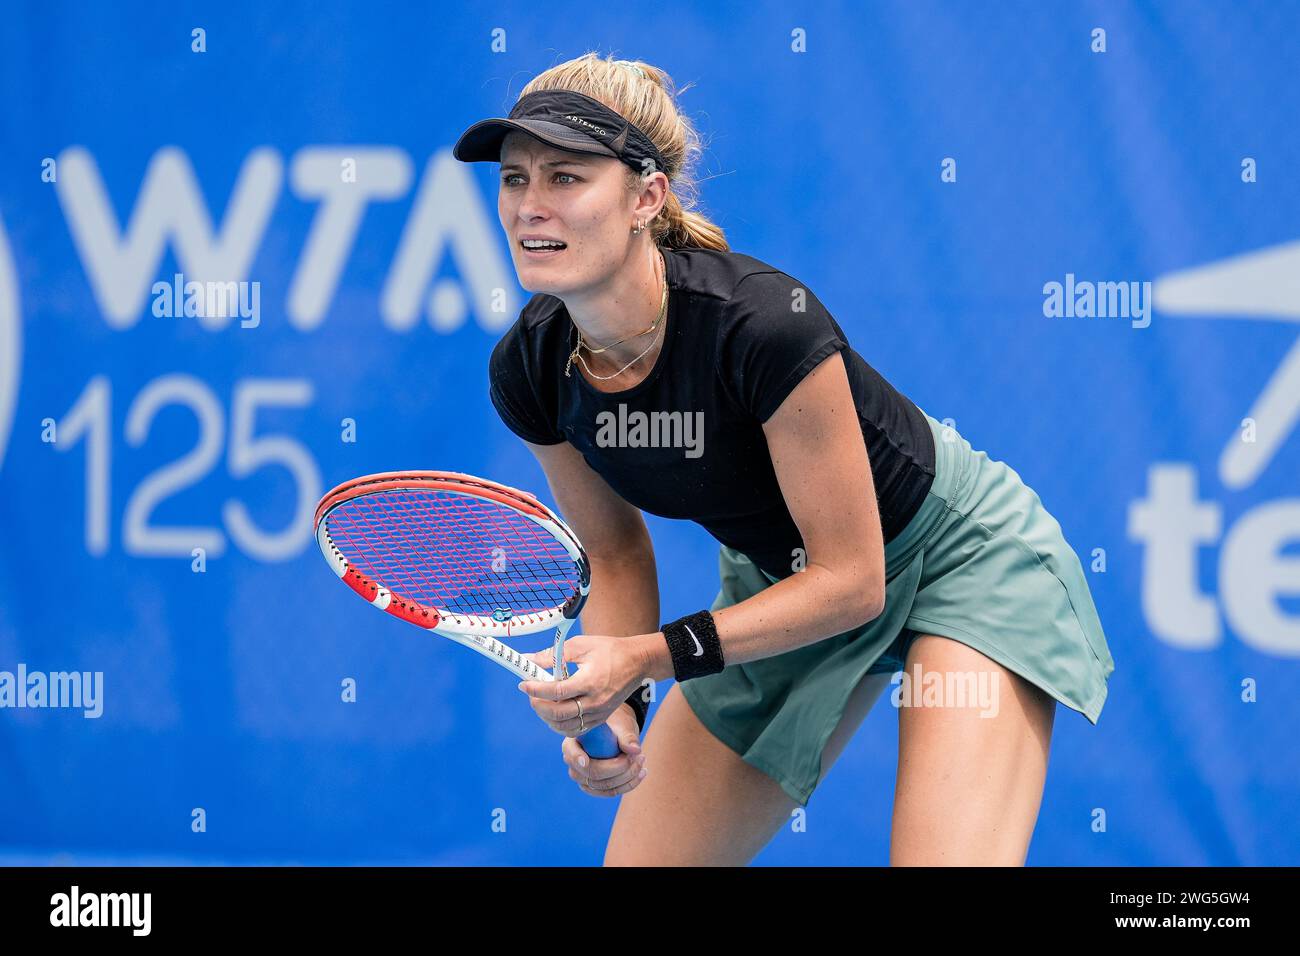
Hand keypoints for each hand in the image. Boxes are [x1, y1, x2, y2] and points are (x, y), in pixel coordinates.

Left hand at [517, 632, 651, 738]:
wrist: (637, 662)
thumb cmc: (609, 650)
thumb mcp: (581, 645)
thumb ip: (553, 654)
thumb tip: (529, 660)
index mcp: (590, 681)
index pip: (556, 691)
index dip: (536, 689)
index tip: (524, 683)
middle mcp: (595, 701)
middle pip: (558, 713)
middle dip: (538, 705)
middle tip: (530, 693)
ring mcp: (599, 713)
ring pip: (565, 726)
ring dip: (547, 718)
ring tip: (540, 702)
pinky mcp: (601, 718)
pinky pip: (576, 729)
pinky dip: (561, 725)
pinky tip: (554, 713)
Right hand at [562, 704, 645, 797]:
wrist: (618, 733)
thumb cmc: (616, 726)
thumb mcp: (621, 726)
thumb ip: (626, 737)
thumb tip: (635, 750)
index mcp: (572, 744)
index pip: (572, 754)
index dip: (577, 759)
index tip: (586, 761)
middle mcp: (573, 764)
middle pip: (592, 774)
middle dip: (618, 768)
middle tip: (638, 755)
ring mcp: (582, 779)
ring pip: (604, 786)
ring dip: (627, 777)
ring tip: (642, 760)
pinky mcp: (594, 788)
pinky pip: (611, 792)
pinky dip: (628, 784)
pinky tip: (642, 773)